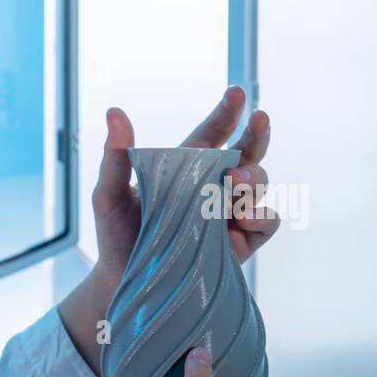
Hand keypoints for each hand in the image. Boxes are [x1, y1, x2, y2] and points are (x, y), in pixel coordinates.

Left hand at [89, 84, 279, 288]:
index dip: (228, 112)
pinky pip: (267, 222)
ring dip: (255, 178)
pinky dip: (262, 216)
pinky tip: (245, 218)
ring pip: (261, 184)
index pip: (214, 132)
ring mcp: (231, 213)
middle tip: (260, 121)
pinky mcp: (242, 242)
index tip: (236, 93)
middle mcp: (214, 185)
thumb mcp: (109, 196)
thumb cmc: (117, 236)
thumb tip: (115, 112)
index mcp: (187, 166)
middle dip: (258, 135)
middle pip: (249, 152)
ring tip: (235, 184)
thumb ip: (116, 157)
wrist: (127, 283)